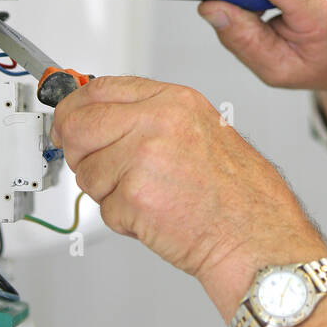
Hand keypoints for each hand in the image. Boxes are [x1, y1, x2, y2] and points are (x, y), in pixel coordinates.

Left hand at [48, 75, 326, 296]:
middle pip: (79, 125)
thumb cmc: (240, 196)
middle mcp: (158, 121)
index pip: (100, 89)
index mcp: (175, 101)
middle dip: (80, 151)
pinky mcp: (135, 196)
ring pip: (87, 172)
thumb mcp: (201, 131)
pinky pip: (103, 208)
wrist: (258, 237)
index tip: (68, 121)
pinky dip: (124, 221)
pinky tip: (157, 217)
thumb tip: (101, 119)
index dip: (75, 109)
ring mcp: (144, 157)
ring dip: (109, 193)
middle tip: (101, 170)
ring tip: (153, 198)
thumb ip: (150, 119)